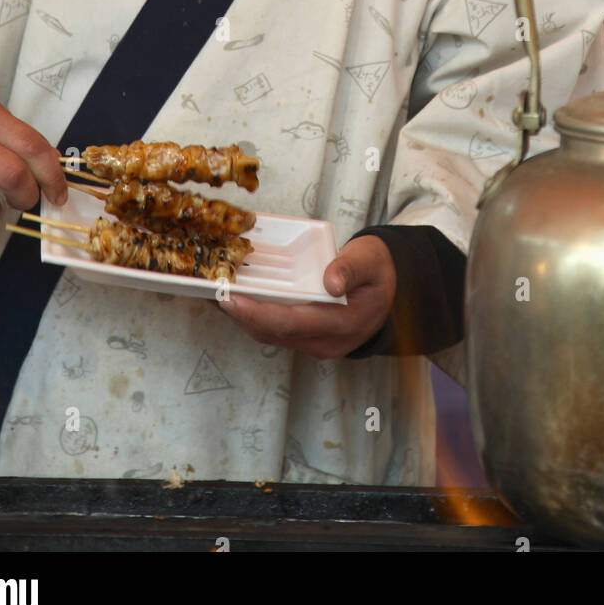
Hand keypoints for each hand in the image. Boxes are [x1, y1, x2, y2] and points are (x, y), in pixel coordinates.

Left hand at [218, 234, 396, 358]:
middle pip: (274, 332)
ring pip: (271, 334)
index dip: (258, 313)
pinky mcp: (308, 338)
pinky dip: (253, 316)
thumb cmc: (378, 271)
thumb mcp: (371, 260)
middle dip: (240, 315)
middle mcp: (327, 342)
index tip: (231, 300)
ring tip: (215, 295)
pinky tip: (235, 299)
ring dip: (242, 318)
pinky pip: (275, 330)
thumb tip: (330, 280)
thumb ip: (351, 268)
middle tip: (212, 293)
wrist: (391, 290)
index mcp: (344, 323)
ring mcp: (317, 344)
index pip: (293, 322)